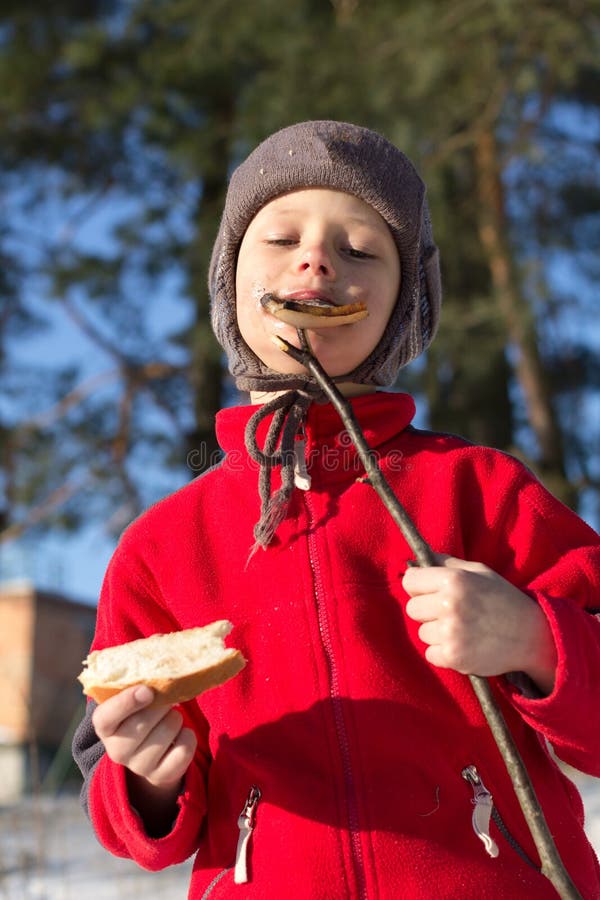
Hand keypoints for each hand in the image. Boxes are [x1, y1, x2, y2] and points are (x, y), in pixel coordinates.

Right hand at [92, 684, 197, 829]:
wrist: (149, 753)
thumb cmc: (141, 713)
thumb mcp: (132, 699)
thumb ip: (138, 682)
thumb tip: (162, 656)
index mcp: (104, 726)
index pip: (105, 717)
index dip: (126, 702)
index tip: (147, 690)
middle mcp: (116, 750)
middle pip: (143, 722)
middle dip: (161, 705)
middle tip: (165, 701)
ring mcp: (138, 766)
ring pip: (168, 731)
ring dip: (175, 719)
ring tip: (170, 719)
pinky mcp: (160, 776)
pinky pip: (183, 750)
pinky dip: (188, 737)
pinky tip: (181, 735)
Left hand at [403, 556, 556, 693]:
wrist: (532, 635)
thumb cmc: (503, 599)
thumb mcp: (479, 572)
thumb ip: (448, 564)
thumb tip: (419, 559)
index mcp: (454, 580)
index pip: (410, 581)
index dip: (418, 587)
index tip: (428, 592)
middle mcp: (450, 604)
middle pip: (412, 609)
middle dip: (427, 611)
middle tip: (450, 612)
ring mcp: (451, 632)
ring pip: (422, 633)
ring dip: (437, 633)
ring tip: (462, 629)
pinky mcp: (454, 657)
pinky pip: (430, 654)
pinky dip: (443, 653)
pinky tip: (463, 645)